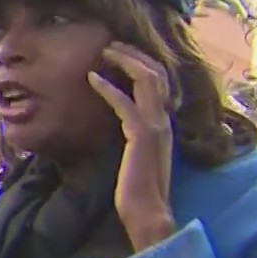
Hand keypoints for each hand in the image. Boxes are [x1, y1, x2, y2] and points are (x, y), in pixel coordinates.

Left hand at [89, 43, 177, 250]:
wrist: (148, 212)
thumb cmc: (139, 190)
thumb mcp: (138, 155)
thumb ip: (135, 135)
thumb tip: (122, 122)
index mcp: (164, 124)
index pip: (160, 83)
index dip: (143, 64)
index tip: (121, 55)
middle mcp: (164, 120)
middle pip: (157, 73)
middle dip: (134, 54)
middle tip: (112, 45)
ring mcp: (156, 126)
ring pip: (147, 80)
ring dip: (125, 61)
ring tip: (105, 52)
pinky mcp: (141, 136)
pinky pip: (125, 103)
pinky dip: (108, 87)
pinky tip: (92, 79)